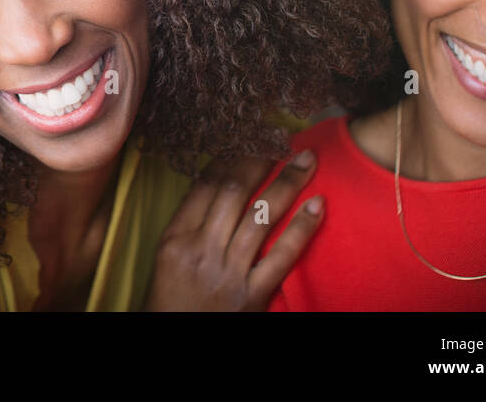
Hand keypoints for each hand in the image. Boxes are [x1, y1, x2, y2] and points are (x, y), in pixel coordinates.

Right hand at [144, 150, 322, 310]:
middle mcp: (201, 250)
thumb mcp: (167, 259)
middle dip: (259, 161)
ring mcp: (228, 273)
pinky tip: (318, 206)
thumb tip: (216, 186)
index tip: (249, 140)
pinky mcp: (252, 297)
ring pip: (260, 216)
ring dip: (287, 183)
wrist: (172, 346)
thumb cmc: (169, 303)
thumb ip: (189, 224)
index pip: (205, 186)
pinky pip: (281, 257)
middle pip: (234, 193)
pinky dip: (302, 229)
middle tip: (280, 139)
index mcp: (176, 238)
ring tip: (307, 159)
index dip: (230, 159)